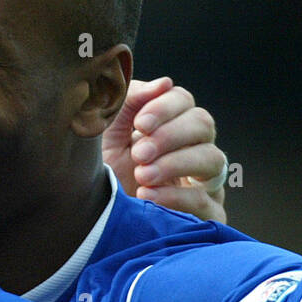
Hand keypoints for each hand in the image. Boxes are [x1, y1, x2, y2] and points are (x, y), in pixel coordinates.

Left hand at [102, 77, 227, 222]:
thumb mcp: (106, 132)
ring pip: (213, 159)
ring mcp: (204, 183)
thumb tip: (165, 83)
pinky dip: (178, 196)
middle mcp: (192, 149)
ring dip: (175, 164)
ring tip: (141, 175)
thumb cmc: (99, 171)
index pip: (184, 101)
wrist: (88, 218)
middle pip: (204, 124)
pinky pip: (207, 202)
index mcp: (168, 126)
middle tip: (139, 153)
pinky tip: (149, 196)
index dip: (165, 108)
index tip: (139, 124)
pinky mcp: (206, 216)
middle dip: (170, 136)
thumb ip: (130, 101)